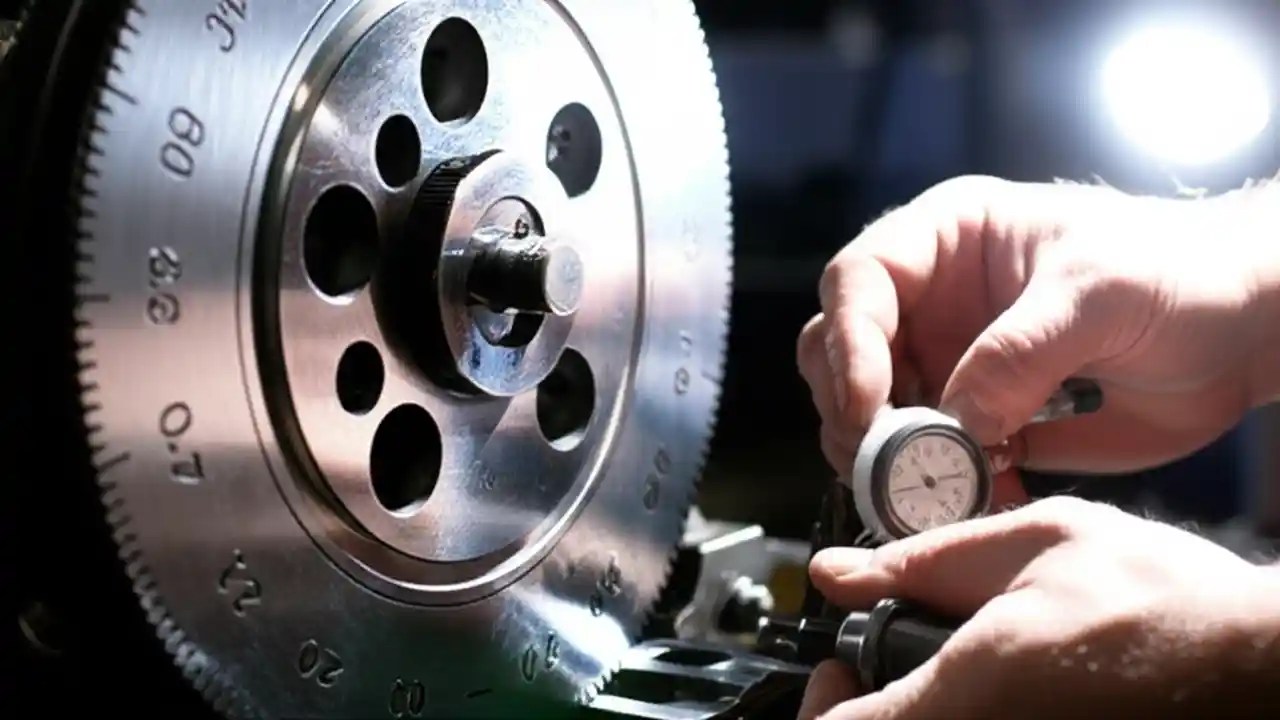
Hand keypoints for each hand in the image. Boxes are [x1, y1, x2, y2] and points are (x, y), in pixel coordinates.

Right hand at [797, 176, 1279, 475]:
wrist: (1241, 331)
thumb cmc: (1178, 272)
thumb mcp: (1095, 293)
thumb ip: (1017, 355)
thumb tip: (952, 426)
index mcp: (946, 240)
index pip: (859, 283)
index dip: (849, 344)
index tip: (868, 409)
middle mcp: (933, 302)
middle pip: (839, 352)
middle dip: (852, 409)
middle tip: (886, 463)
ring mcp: (950, 364)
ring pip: (873, 416)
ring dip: (888, 461)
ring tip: (937, 492)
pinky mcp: (980, 421)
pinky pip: (931, 464)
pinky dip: (939, 493)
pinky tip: (982, 502)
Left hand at [798, 496, 1279, 719]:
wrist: (1269, 666)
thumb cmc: (1172, 605)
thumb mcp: (1039, 543)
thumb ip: (925, 560)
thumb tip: (838, 570)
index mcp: (969, 700)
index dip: (822, 700)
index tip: (839, 667)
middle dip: (871, 709)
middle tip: (893, 669)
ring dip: (921, 712)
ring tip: (958, 675)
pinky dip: (977, 718)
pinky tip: (1013, 695)